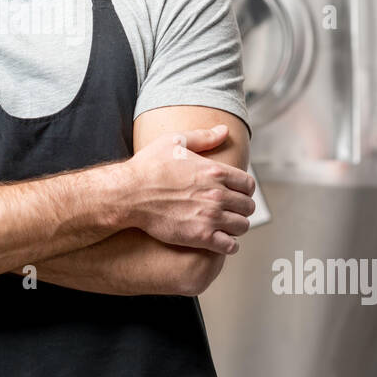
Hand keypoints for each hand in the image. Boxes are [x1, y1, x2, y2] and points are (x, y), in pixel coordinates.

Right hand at [118, 124, 255, 254]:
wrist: (128, 194)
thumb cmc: (147, 167)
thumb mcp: (174, 141)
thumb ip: (203, 137)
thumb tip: (224, 130)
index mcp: (215, 171)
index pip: (248, 185)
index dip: (244, 190)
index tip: (236, 194)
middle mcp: (217, 194)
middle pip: (248, 206)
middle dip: (241, 209)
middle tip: (231, 212)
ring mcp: (210, 216)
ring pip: (242, 226)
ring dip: (236, 227)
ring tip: (226, 227)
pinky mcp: (200, 236)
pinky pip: (229, 246)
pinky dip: (229, 246)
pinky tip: (221, 242)